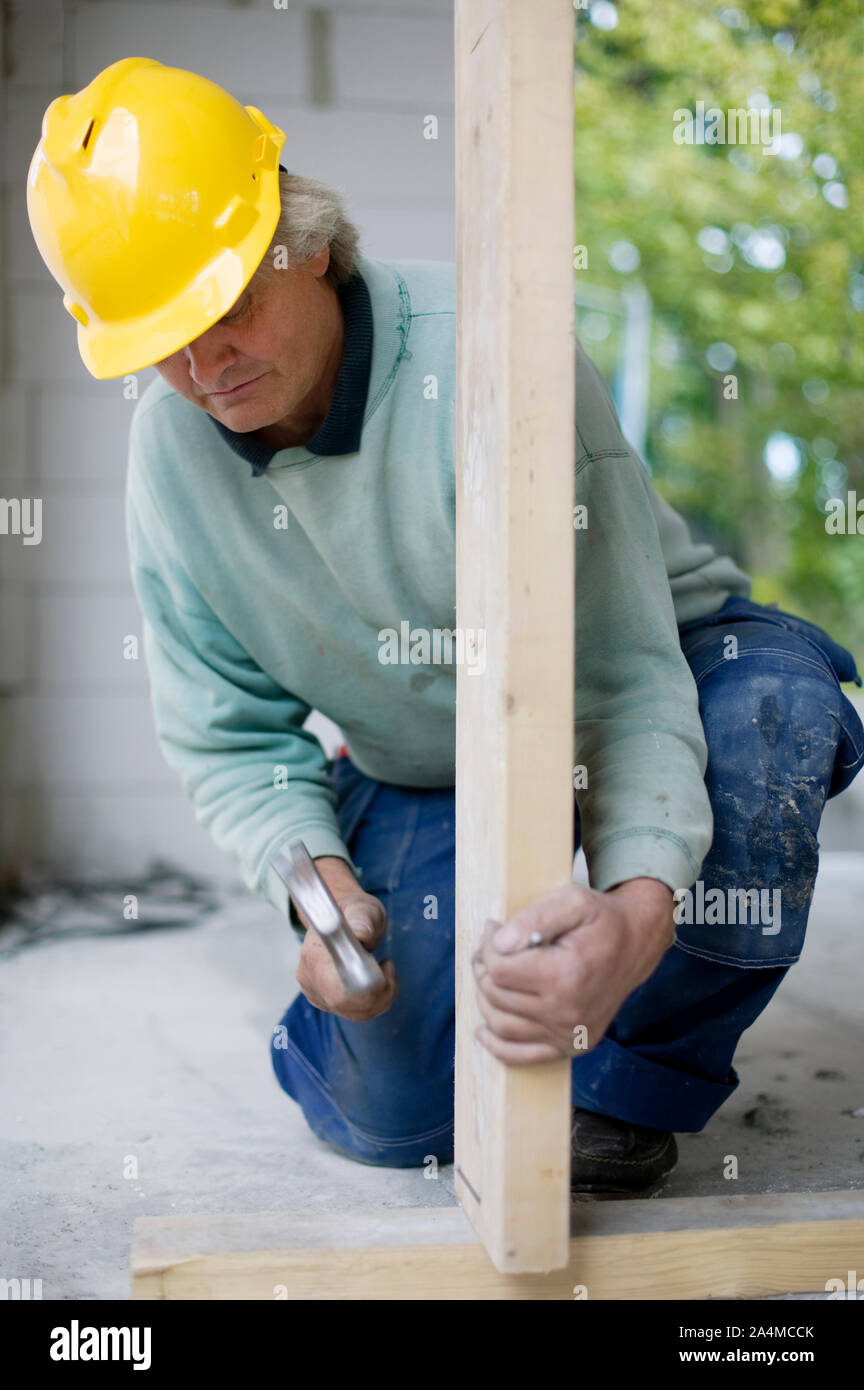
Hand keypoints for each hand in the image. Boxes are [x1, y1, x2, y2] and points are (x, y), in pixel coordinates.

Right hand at [294, 856, 396, 1020]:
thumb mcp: (364, 910)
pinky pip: (354, 1013)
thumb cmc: (355, 912)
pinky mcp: (324, 1000)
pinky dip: (374, 1002)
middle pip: (347, 1005)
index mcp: (314, 954)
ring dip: (380, 998)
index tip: (384, 967)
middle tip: (389, 969)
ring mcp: (314, 991)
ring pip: (354, 1013)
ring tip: (385, 971)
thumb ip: (363, 922)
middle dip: (379, 994)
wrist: (341, 918)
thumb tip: (363, 936)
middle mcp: (309, 977)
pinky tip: (378, 982)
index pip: (338, 992)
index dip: (367, 990)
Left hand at [472, 877, 674, 1063]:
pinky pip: (521, 1056)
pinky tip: (482, 1030)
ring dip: (484, 998)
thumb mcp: (572, 900)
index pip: (499, 969)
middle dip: (483, 968)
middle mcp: (568, 1012)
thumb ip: (534, 917)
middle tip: (489, 948)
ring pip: (501, 1024)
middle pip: (496, 995)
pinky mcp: (571, 1046)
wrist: (635, 945)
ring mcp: (570, 1034)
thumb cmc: (601, 920)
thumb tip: (499, 944)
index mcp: (567, 975)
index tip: (494, 929)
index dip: (487, 946)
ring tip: (491, 974)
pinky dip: (496, 1045)